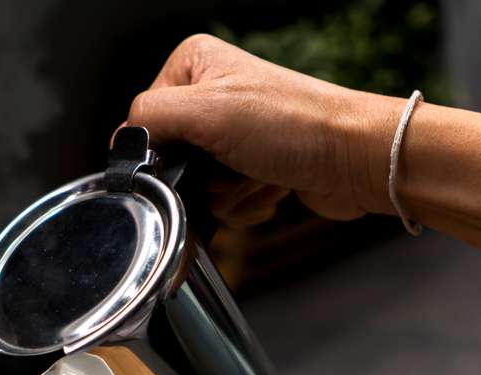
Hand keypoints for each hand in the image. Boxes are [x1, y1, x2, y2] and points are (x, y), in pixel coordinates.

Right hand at [127, 34, 399, 223]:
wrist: (356, 160)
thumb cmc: (297, 126)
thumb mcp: (206, 112)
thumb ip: (149, 121)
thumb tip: (123, 144)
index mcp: (194, 65)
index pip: (144, 119)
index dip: (165, 150)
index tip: (194, 156)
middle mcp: (214, 94)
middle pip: (173, 158)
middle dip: (203, 179)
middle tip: (233, 168)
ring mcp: (237, 132)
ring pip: (200, 186)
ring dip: (230, 195)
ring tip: (261, 177)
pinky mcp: (256, 165)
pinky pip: (228, 201)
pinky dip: (249, 204)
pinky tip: (273, 187)